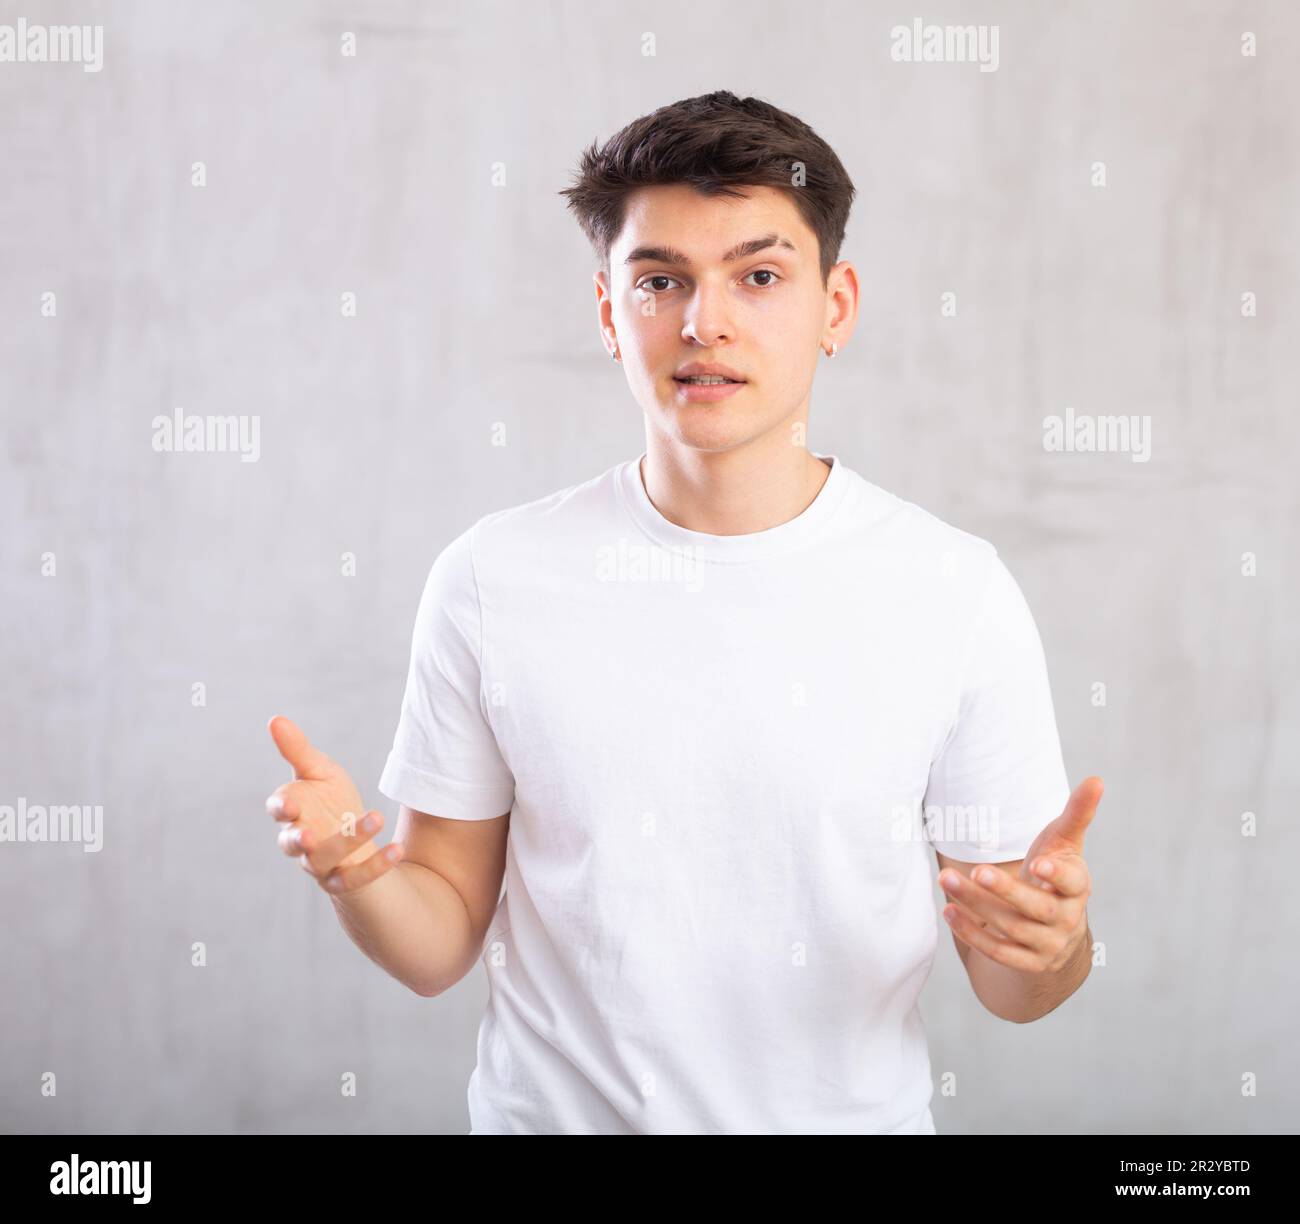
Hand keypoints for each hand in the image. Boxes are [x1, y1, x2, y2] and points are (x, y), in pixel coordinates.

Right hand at [264, 715, 403, 894]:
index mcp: (293, 811)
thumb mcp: (319, 771)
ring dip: (349, 841)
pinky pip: (358, 877)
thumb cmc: (329, 801)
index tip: (289, 805)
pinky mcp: (344, 880)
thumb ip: (297, 750)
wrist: (354, 839)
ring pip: (326, 859)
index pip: (280, 809)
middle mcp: (302, 840)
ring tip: (377, 817)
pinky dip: (377, 865)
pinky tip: (398, 847)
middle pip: (292, 844)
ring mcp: (321, 864)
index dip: (282, 808)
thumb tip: (275, 719)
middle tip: (308, 835)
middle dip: (298, 840)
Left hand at [939, 776, 1101, 972]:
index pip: (1072, 884)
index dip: (1056, 875)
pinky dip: (971, 933)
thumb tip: (1096, 779)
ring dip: (976, 905)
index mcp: (1078, 888)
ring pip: (1010, 928)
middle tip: (976, 869)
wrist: (1054, 926)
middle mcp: (1067, 920)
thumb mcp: (1063, 844)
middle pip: (1035, 908)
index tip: (1039, 863)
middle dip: (1004, 890)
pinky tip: (948, 911)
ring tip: (946, 880)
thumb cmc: (1053, 872)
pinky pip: (998, 952)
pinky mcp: (1027, 963)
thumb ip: (1077, 814)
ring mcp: (1047, 945)